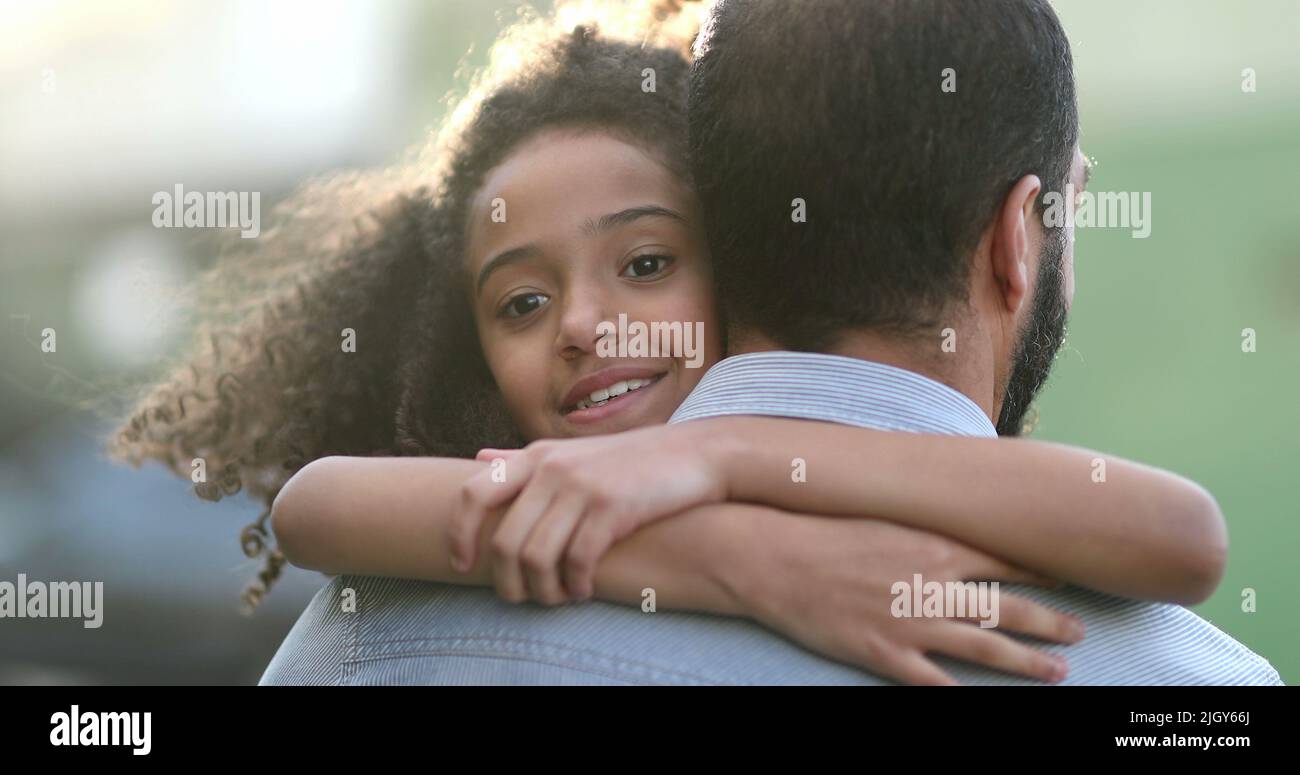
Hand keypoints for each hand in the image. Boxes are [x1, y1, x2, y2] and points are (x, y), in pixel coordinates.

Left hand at [447, 423, 728, 603]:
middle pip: (505, 541)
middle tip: (521, 598)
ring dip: (543, 591)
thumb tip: (479, 459)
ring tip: (557, 598)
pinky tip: (584, 590)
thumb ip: (524, 459)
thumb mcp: (570, 451)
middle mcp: (552, 469)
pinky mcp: (612, 507)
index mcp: (535, 456)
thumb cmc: (627, 460)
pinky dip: (576, 585)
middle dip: (507, 582)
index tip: (463, 565)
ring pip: (536, 557)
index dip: (459, 535)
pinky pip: (577, 562)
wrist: (693, 453)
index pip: (472, 494)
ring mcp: (582, 487)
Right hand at [735, 508, 1082, 684]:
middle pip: (1009, 608)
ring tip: (1057, 672)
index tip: (1068, 578)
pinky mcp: (884, 654)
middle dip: (1050, 622)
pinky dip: (962, 695)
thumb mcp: (882, 516)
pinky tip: (984, 702)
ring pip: (986, 648)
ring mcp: (910, 622)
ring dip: (1027, 662)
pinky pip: (934, 682)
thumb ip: (923, 526)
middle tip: (1079, 632)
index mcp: (933, 545)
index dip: (1041, 572)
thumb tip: (952, 523)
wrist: (772, 556)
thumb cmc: (822, 530)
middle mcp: (932, 584)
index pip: (1004, 560)